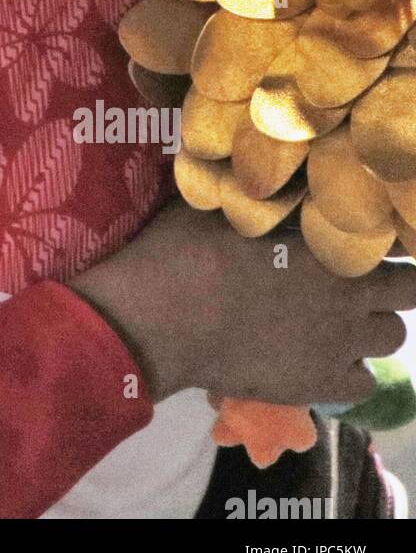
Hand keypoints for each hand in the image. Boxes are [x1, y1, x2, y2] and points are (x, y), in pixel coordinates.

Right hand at [70, 200, 415, 407]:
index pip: (393, 241)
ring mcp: (338, 345)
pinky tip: (319, 357)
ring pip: (391, 337)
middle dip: (389, 283)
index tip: (359, 235)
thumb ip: (256, 198)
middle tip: (354, 278)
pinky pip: (363, 384)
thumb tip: (258, 168)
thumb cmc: (184, 251)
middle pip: (408, 292)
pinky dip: (349, 369)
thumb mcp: (218, 206)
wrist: (161, 319)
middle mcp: (348, 295)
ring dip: (370, 324)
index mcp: (328, 244)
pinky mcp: (319, 385)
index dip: (382, 238)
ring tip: (337, 319)